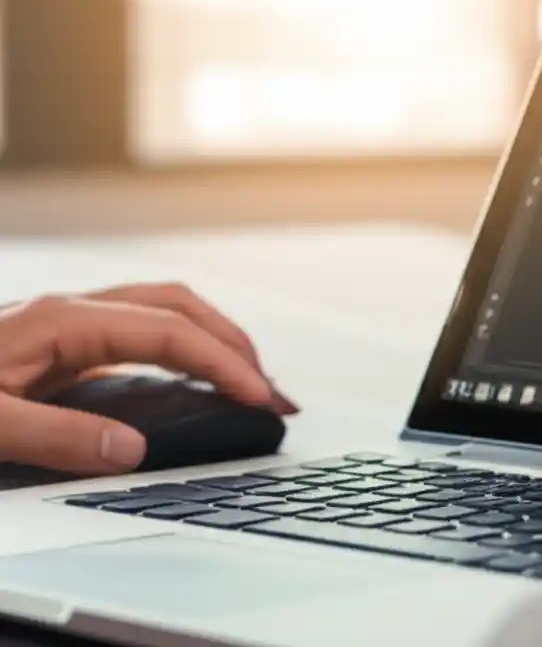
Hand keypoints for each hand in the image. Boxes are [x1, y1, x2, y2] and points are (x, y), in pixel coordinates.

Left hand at [0, 282, 296, 474]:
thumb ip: (56, 436)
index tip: (260, 396)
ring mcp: (64, 323)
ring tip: (248, 380)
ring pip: (163, 311)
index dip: (223, 362)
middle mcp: (68, 311)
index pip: (168, 331)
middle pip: (178, 306)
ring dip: (214, 339)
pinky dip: (184, 349)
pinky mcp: (59, 343)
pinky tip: (191, 378)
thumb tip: (132, 448)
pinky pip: (141, 332)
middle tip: (272, 391)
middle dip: (235, 343)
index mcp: (59, 320)